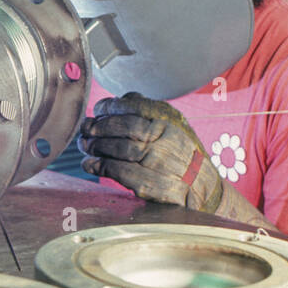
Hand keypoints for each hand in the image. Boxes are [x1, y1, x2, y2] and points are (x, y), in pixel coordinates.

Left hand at [78, 92, 223, 212]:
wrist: (202, 188)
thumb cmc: (181, 154)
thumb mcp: (174, 126)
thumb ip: (149, 112)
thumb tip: (121, 99)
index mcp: (168, 121)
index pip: (134, 106)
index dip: (109, 107)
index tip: (97, 110)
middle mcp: (165, 139)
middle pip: (123, 127)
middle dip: (98, 127)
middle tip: (85, 129)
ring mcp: (159, 162)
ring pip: (118, 149)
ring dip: (95, 146)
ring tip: (85, 145)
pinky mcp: (150, 184)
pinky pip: (118, 171)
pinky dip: (99, 166)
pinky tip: (89, 164)